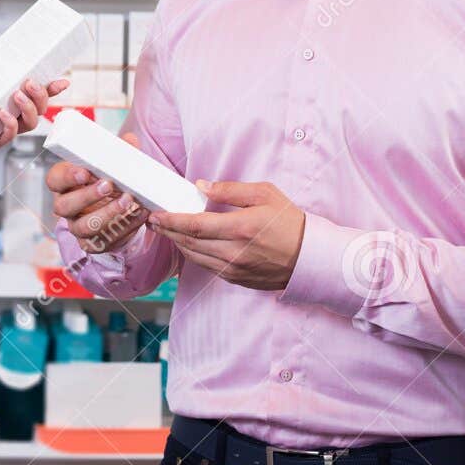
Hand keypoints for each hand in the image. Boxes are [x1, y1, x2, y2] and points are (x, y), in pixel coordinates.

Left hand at [0, 78, 68, 189]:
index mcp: (8, 104)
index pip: (35, 95)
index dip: (51, 88)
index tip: (63, 78)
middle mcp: (8, 120)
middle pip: (38, 110)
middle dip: (40, 96)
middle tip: (29, 82)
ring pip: (27, 125)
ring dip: (26, 109)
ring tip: (17, 95)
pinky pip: (4, 138)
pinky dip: (8, 125)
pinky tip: (2, 114)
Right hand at [45, 131, 151, 254]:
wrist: (117, 210)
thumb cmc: (108, 181)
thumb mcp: (111, 165)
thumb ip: (119, 153)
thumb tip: (130, 140)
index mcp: (64, 184)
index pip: (54, 180)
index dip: (67, 177)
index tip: (84, 172)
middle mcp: (66, 207)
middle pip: (64, 206)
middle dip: (86, 196)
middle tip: (108, 185)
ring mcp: (77, 227)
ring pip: (83, 227)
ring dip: (106, 214)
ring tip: (128, 201)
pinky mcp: (92, 243)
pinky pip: (104, 240)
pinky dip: (125, 227)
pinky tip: (140, 215)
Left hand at [147, 179, 305, 290]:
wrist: (310, 257)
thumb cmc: (290, 222)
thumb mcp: (265, 194)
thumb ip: (230, 190)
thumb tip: (201, 186)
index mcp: (240, 228)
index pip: (194, 225)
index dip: (170, 220)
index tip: (155, 214)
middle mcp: (233, 252)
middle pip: (188, 242)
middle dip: (167, 231)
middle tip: (153, 220)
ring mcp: (233, 268)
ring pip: (194, 257)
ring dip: (177, 243)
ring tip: (166, 230)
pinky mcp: (235, 278)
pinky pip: (205, 266)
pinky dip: (193, 254)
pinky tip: (188, 243)